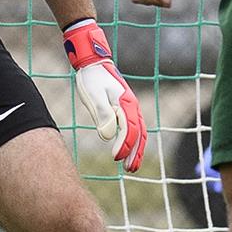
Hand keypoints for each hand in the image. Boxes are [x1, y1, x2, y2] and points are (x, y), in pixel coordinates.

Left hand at [62, 19, 146, 171]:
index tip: (116, 158)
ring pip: (139, 132)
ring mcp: (130, 106)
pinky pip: (134, 127)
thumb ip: (103, 115)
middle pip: (139, 134)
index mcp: (126, 104)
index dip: (124, 146)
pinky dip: (133, 140)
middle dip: (136, 153)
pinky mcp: (124, 107)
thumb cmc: (92, 78)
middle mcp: (132, 106)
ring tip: (131, 166)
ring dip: (136, 149)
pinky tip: (127, 148)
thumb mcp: (94, 96)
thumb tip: (109, 136)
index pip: (129, 130)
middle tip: (130, 170)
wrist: (93, 61)